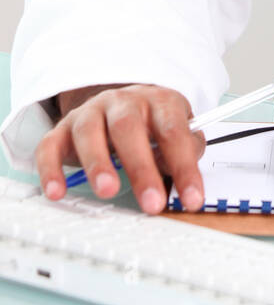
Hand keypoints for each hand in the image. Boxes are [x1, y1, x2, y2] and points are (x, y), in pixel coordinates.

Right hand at [35, 83, 206, 214]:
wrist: (120, 102)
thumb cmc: (153, 125)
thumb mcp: (177, 132)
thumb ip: (186, 152)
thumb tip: (186, 178)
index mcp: (158, 101)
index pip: (174, 132)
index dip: (184, 167)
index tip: (192, 199)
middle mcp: (123, 102)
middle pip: (129, 128)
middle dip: (141, 168)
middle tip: (151, 203)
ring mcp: (91, 112)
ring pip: (89, 132)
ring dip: (98, 163)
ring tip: (108, 191)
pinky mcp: (63, 128)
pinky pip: (50, 146)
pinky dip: (51, 169)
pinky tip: (58, 192)